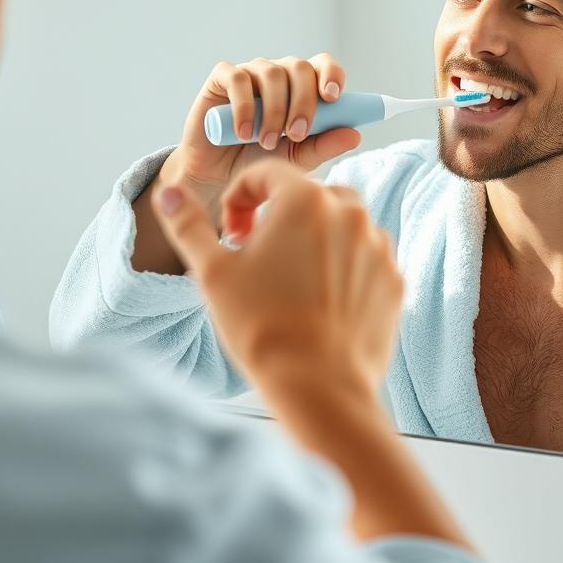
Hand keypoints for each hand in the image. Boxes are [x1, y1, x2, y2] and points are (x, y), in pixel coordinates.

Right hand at [152, 162, 402, 397]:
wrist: (319, 389)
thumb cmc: (261, 327)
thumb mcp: (212, 272)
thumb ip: (188, 224)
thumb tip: (168, 191)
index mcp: (305, 199)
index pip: (268, 173)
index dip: (240, 197)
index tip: (231, 233)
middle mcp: (350, 211)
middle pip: (308, 195)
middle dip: (280, 216)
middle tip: (258, 255)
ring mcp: (378, 244)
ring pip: (342, 224)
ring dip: (316, 238)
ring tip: (291, 278)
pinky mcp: (394, 277)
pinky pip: (366, 257)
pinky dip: (345, 267)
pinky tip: (321, 299)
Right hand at [162, 54, 360, 214]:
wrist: (220, 177)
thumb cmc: (262, 162)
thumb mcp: (299, 157)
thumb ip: (325, 144)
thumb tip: (355, 134)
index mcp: (303, 86)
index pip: (324, 65)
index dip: (331, 74)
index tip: (333, 97)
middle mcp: (279, 73)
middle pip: (300, 67)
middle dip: (303, 101)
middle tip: (297, 134)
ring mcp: (251, 73)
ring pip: (272, 73)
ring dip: (274, 110)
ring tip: (266, 143)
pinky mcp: (222, 79)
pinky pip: (237, 78)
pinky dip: (244, 106)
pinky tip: (243, 133)